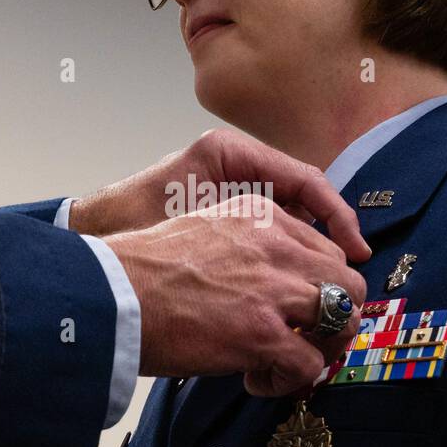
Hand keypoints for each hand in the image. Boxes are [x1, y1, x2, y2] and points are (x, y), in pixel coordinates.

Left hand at [68, 128, 370, 263]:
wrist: (92, 239)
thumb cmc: (131, 223)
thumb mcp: (193, 220)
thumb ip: (246, 225)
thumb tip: (308, 246)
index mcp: (231, 152)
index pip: (306, 180)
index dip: (337, 217)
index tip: (354, 252)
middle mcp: (236, 166)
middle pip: (305, 201)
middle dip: (330, 241)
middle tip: (348, 281)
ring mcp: (232, 190)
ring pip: (291, 223)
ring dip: (310, 257)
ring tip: (325, 293)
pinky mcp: (225, 215)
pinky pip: (270, 236)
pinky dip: (285, 263)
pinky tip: (291, 294)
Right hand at [104, 195, 366, 397]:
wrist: (111, 294)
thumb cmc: (145, 271)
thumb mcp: (206, 229)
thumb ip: (248, 246)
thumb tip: (272, 285)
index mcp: (264, 215)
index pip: (327, 248)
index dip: (324, 285)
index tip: (305, 309)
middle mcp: (277, 246)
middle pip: (349, 282)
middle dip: (337, 316)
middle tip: (308, 340)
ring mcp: (274, 290)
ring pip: (343, 321)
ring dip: (321, 349)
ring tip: (286, 363)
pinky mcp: (263, 333)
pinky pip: (307, 366)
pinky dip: (290, 381)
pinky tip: (257, 378)